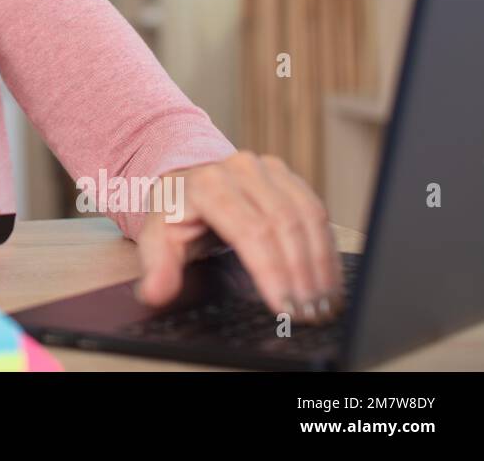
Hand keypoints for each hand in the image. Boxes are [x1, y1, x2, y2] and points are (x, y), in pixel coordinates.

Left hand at [134, 151, 341, 323]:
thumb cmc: (174, 212)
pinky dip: (325, 247)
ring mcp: (267, 169)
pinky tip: (328, 278)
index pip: (249, 231)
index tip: (284, 306)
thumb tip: (155, 293)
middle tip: (309, 313)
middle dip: (300, 274)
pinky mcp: (287, 176)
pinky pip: (315, 211)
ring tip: (324, 302)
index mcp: (207, 185)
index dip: (271, 270)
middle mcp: (240, 170)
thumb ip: (157, 267)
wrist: (185, 179)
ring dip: (319, 263)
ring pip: (306, 217)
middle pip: (282, 225)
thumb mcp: (157, 239)